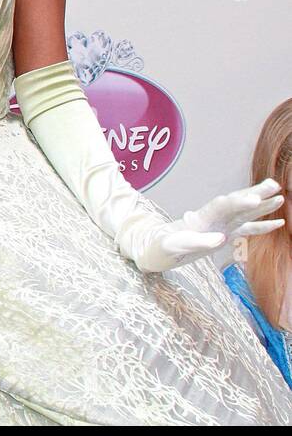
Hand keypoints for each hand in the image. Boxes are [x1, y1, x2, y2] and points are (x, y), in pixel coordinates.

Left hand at [135, 178, 284, 271]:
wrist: (155, 250)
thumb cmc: (160, 248)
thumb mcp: (171, 246)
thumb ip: (193, 241)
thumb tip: (220, 238)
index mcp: (200, 218)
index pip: (222, 206)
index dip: (237, 202)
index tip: (254, 199)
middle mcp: (213, 218)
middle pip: (237, 202)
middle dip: (255, 193)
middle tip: (274, 184)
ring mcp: (220, 225)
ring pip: (245, 213)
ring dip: (262, 205)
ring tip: (281, 196)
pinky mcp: (224, 235)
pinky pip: (247, 228)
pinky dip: (263, 225)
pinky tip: (279, 222)